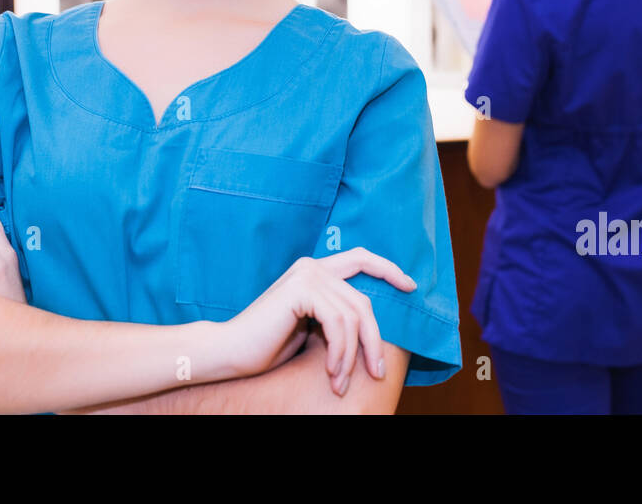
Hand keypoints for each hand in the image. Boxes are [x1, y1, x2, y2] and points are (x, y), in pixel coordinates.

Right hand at [219, 248, 416, 396]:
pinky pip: (338, 323)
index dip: (388, 268)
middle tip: (376, 371)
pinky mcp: (301, 289)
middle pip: (363, 299)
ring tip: (341, 383)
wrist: (231, 351)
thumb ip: (335, 315)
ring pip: (353, 316)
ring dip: (351, 356)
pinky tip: (331, 373)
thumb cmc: (268, 344)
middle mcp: (313, 266)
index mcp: (315, 270)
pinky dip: (339, 352)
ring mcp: (307, 275)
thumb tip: (372, 326)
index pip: (361, 258)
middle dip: (374, 338)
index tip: (410, 287)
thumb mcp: (312, 327)